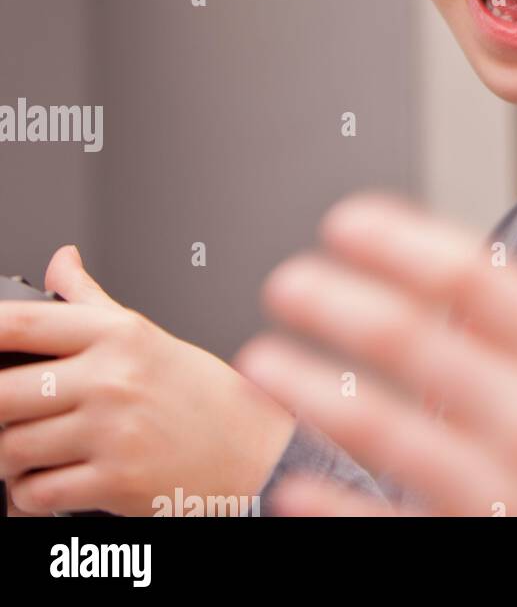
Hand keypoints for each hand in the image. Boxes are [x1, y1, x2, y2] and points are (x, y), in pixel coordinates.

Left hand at [0, 246, 295, 515]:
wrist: (254, 448)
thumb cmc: (201, 394)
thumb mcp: (148, 336)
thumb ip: (91, 301)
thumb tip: (61, 261)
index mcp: (119, 335)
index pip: (25, 323)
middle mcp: (113, 378)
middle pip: (2, 393)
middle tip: (10, 409)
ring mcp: (112, 431)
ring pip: (10, 449)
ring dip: (8, 458)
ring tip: (29, 450)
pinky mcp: (113, 481)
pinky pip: (35, 492)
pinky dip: (28, 493)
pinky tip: (49, 478)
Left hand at [235, 192, 516, 516]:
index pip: (480, 284)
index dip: (404, 244)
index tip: (347, 220)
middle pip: (420, 348)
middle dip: (342, 307)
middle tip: (286, 281)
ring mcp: (513, 496)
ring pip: (393, 434)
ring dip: (319, 393)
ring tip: (264, 361)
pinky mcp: (497, 554)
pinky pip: (401, 531)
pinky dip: (342, 512)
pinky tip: (294, 490)